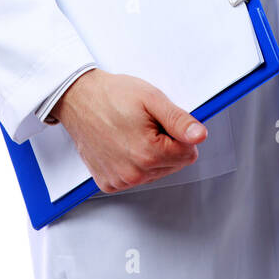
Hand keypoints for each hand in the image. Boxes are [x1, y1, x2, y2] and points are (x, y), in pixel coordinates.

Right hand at [51, 69, 207, 193]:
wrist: (78, 98)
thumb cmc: (111, 96)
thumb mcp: (151, 99)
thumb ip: (179, 121)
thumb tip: (200, 136)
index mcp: (148, 153)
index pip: (189, 153)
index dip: (179, 133)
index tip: (161, 121)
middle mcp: (134, 173)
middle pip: (174, 164)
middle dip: (166, 144)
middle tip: (145, 124)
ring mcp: (120, 180)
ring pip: (156, 172)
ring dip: (150, 154)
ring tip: (132, 132)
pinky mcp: (108, 182)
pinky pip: (135, 178)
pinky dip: (133, 163)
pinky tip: (121, 144)